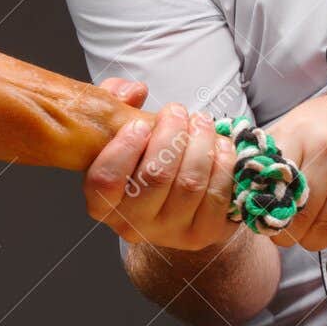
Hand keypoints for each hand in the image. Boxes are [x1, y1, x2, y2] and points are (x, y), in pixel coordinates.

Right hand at [81, 78, 240, 250]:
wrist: (175, 202)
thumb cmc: (143, 158)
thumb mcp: (120, 130)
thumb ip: (116, 103)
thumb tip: (133, 91)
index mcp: (103, 203)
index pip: (105, 181)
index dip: (124, 148)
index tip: (140, 123)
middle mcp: (133, 224)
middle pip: (155, 176)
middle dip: (172, 134)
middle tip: (177, 112)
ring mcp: (171, 233)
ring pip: (190, 183)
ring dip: (201, 143)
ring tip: (200, 122)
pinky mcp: (205, 234)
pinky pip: (218, 195)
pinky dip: (223, 163)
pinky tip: (220, 145)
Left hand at [264, 91, 326, 253]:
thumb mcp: (296, 124)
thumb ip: (271, 156)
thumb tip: (241, 188)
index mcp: (301, 134)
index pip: (273, 187)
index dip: (267, 211)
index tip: (267, 220)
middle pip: (302, 214)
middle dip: (293, 234)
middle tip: (291, 236)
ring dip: (317, 241)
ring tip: (313, 236)